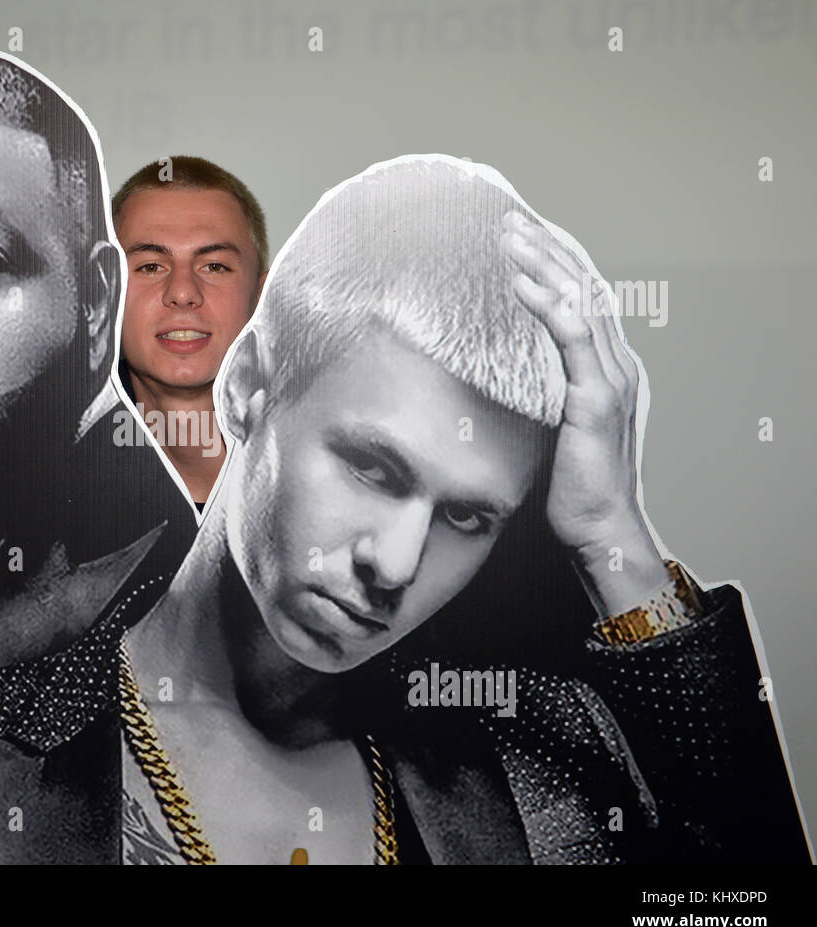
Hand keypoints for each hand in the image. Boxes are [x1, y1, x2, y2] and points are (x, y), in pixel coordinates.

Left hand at [499, 212, 667, 612]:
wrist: (598, 528)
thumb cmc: (569, 485)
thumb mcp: (547, 425)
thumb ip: (535, 390)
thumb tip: (493, 371)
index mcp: (604, 366)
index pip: (582, 297)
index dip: (554, 260)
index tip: (521, 232)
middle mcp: (614, 363)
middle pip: (584, 286)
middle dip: (547, 247)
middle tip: (509, 216)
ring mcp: (609, 379)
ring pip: (581, 302)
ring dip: (545, 263)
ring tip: (510, 234)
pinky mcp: (596, 401)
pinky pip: (573, 340)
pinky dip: (549, 305)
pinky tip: (521, 283)